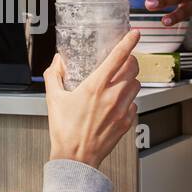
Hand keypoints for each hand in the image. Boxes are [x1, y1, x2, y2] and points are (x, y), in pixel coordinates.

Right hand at [44, 29, 141, 167]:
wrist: (75, 158)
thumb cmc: (65, 131)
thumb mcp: (53, 99)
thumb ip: (53, 75)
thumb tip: (57, 62)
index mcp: (96, 86)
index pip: (118, 57)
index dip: (129, 42)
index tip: (135, 33)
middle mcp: (113, 96)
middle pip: (134, 68)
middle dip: (131, 61)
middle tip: (123, 61)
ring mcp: (122, 110)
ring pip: (137, 85)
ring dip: (130, 80)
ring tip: (119, 83)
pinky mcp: (127, 122)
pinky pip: (135, 104)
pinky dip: (129, 100)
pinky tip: (117, 104)